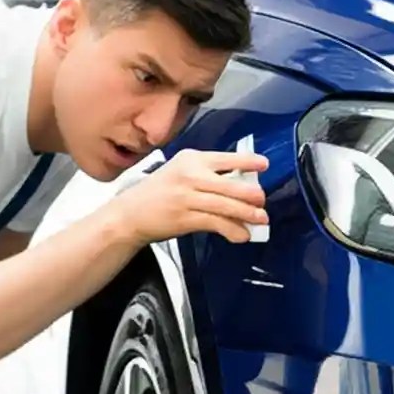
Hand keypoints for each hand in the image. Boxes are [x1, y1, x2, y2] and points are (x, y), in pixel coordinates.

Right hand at [107, 149, 268, 244]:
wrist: (129, 214)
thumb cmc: (158, 192)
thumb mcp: (180, 171)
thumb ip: (207, 174)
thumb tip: (241, 184)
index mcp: (191, 159)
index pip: (225, 158)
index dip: (248, 161)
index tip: (263, 165)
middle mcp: (189, 176)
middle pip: (229, 184)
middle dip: (251, 194)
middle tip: (262, 200)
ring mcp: (186, 198)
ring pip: (225, 205)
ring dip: (247, 214)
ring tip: (261, 219)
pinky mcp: (185, 219)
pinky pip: (215, 223)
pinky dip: (232, 230)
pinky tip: (242, 234)